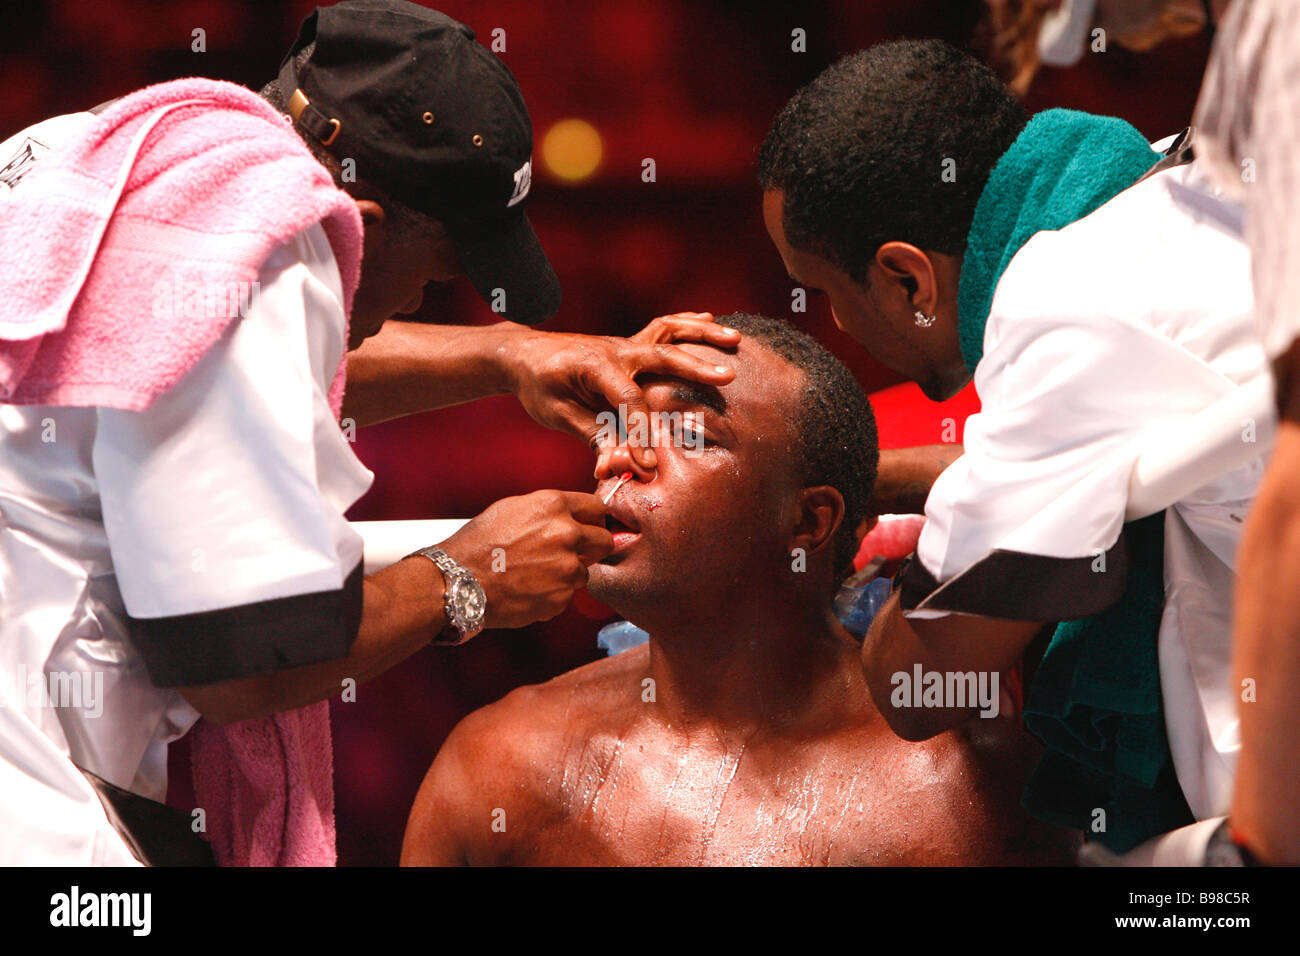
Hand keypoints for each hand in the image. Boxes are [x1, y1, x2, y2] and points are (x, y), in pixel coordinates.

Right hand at [437, 490, 612, 629]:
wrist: (458, 581)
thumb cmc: (479, 544)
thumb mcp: (512, 508)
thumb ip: (548, 510)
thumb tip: (572, 516)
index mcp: (553, 505)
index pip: (597, 508)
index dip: (593, 519)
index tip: (588, 527)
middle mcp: (566, 534)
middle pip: (604, 541)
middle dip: (591, 548)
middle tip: (570, 554)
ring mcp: (566, 567)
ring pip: (585, 571)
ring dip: (568, 574)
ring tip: (535, 574)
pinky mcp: (561, 597)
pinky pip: (567, 595)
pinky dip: (553, 594)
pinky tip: (528, 589)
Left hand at [505, 312, 740, 469]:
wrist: (523, 355)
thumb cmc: (539, 386)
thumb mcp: (560, 415)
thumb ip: (593, 436)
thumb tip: (614, 467)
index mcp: (594, 366)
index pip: (629, 400)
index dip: (642, 434)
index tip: (650, 466)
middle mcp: (614, 349)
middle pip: (662, 355)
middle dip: (696, 367)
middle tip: (727, 377)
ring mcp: (623, 343)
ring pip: (668, 332)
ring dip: (702, 334)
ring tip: (735, 339)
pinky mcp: (628, 344)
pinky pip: (662, 328)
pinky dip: (686, 323)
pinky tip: (708, 318)